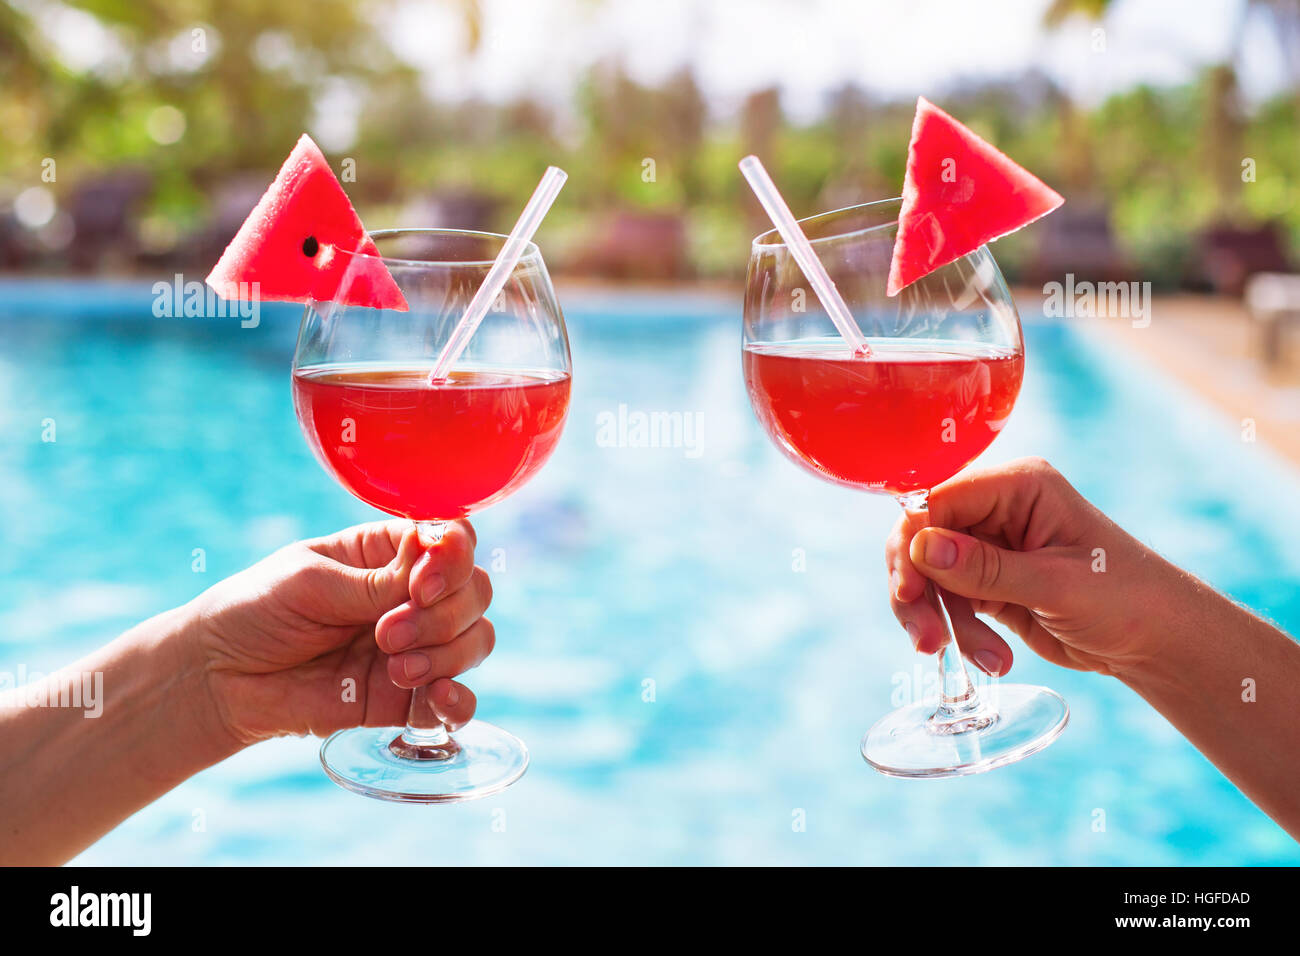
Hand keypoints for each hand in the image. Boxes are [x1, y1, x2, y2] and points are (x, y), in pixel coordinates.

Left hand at [192, 519, 494, 745]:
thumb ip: (373, 582)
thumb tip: (431, 571)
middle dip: (443, 614)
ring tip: (393, 668)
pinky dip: (459, 701)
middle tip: (386, 632)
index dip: (452, 559)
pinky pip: (457, 702)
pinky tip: (436, 698)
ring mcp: (414, 647)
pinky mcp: (404, 699)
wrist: (217, 679)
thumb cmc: (254, 610)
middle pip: (475, 591)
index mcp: (387, 552)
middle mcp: (410, 595)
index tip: (420, 584)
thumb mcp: (308, 581)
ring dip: (447, 653)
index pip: (452, 540)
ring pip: (475, 641)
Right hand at [885, 457, 1176, 678]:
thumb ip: (984, 567)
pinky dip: (960, 634)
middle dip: (919, 591)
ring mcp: (989, 546)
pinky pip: (947, 603)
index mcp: (1016, 486)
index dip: (912, 542)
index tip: (909, 592)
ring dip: (943, 621)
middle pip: (921, 539)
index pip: (936, 499)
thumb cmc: (1126, 598)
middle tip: (928, 640)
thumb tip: (920, 546)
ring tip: (985, 659)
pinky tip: (995, 658)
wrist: (1158, 641)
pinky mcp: (986, 583)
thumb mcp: (1056, 583)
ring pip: (928, 576)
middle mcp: (996, 508)